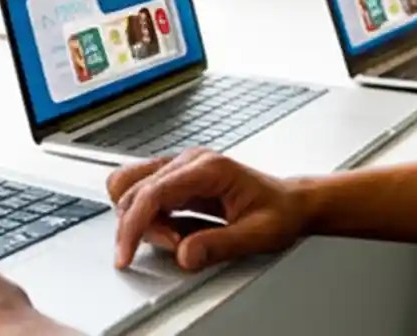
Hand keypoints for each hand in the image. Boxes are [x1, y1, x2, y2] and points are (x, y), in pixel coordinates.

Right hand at [108, 148, 304, 271]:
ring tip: (174, 239)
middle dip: (140, 226)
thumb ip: (219, 245)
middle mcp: (188, 161)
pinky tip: (173, 232)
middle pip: (134, 189)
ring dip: (140, 219)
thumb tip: (184, 255)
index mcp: (208, 168)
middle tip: (174, 246)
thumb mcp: (258, 234)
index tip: (126, 254)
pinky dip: (148, 218)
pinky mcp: (175, 180)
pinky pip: (143, 195)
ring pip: (131, 187)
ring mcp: (179, 168)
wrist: (290, 203)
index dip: (134, 225)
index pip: (153, 192)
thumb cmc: (279, 213)